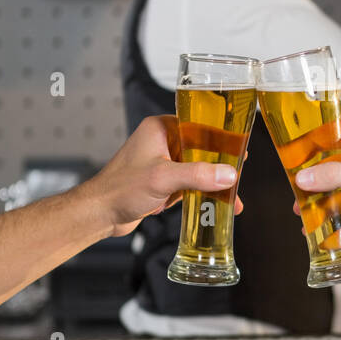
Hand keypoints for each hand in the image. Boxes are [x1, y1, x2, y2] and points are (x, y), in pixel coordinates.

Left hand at [78, 115, 242, 237]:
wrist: (99, 214)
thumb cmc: (120, 189)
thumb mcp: (163, 178)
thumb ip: (198, 175)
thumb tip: (228, 174)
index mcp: (161, 129)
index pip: (199, 125)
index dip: (221, 137)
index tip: (241, 147)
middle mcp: (162, 142)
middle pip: (201, 149)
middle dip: (220, 165)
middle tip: (239, 175)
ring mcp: (162, 162)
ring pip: (197, 168)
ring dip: (212, 182)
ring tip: (233, 197)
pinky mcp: (162, 181)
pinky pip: (189, 183)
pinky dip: (201, 192)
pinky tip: (216, 205)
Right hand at [291, 116, 340, 230]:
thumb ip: (335, 175)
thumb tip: (303, 179)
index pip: (330, 131)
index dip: (310, 143)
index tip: (290, 158)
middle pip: (333, 163)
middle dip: (315, 181)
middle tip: (296, 194)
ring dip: (328, 202)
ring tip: (308, 217)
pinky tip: (335, 231)